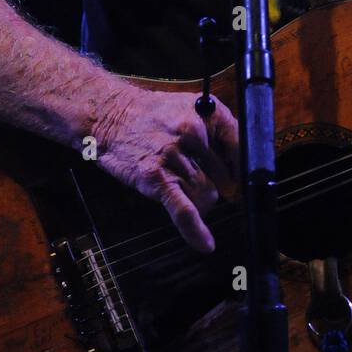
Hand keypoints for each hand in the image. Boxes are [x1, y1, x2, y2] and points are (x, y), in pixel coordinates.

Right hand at [90, 85, 238, 252]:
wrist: (110, 114)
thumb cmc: (152, 114)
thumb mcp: (192, 107)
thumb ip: (218, 132)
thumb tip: (239, 167)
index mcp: (207, 115)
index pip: (241, 149)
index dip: (242, 169)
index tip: (240, 179)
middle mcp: (193, 133)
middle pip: (224, 177)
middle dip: (216, 185)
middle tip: (199, 178)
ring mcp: (173, 156)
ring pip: (208, 195)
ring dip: (201, 201)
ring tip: (181, 185)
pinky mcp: (156, 178)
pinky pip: (183, 209)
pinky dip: (195, 229)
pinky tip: (204, 244)